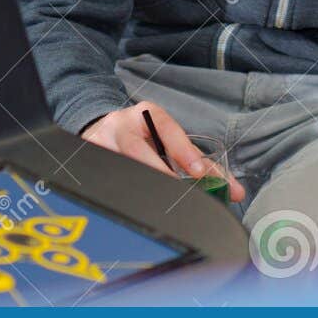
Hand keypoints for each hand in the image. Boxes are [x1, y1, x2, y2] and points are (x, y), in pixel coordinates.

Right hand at [80, 102, 245, 202]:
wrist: (99, 125)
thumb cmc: (142, 134)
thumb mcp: (167, 138)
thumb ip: (197, 161)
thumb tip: (233, 191)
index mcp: (147, 113)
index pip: (168, 130)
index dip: (184, 152)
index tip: (198, 172)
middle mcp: (121, 124)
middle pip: (138, 151)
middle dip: (160, 174)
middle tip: (180, 194)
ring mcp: (99, 142)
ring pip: (119, 166)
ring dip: (139, 186)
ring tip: (158, 203)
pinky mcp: (84, 159)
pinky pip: (102, 179)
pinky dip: (119, 192)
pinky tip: (132, 204)